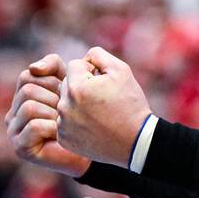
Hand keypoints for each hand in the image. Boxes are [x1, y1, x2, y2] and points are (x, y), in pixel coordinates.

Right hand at [5, 54, 89, 177]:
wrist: (89, 150)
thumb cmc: (79, 116)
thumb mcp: (67, 83)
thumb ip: (53, 66)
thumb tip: (34, 67)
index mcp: (20, 98)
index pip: (27, 76)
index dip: (51, 81)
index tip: (66, 94)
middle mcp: (12, 114)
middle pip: (27, 90)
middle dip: (54, 98)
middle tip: (68, 112)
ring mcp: (13, 131)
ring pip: (29, 107)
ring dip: (54, 114)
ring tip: (64, 123)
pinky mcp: (20, 147)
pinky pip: (33, 126)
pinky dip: (52, 128)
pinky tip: (60, 134)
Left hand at [57, 47, 151, 167]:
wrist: (135, 142)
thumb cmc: (130, 104)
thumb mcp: (121, 70)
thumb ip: (98, 55)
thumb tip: (85, 58)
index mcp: (76, 87)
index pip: (74, 66)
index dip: (91, 71)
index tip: (105, 84)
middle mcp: (64, 106)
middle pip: (67, 84)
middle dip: (82, 86)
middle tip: (102, 99)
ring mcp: (63, 125)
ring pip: (65, 102)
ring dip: (77, 103)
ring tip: (99, 113)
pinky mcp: (64, 138)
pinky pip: (65, 121)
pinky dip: (76, 121)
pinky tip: (93, 125)